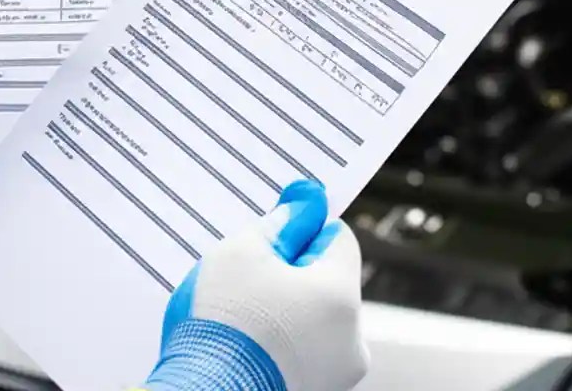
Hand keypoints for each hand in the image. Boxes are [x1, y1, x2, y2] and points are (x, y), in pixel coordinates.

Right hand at [143, 180, 369, 390]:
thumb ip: (282, 221)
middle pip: (324, 279)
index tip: (267, 239)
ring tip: (239, 318)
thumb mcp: (244, 252)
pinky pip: (300, 350)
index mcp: (341, 295)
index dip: (299, 230)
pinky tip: (243, 344)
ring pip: (311, 316)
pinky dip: (276, 341)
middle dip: (287, 272)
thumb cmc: (221, 326)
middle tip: (243, 281)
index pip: (336, 236)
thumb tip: (310, 198)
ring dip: (281, 308)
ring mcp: (334, 372)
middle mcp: (350, 338)